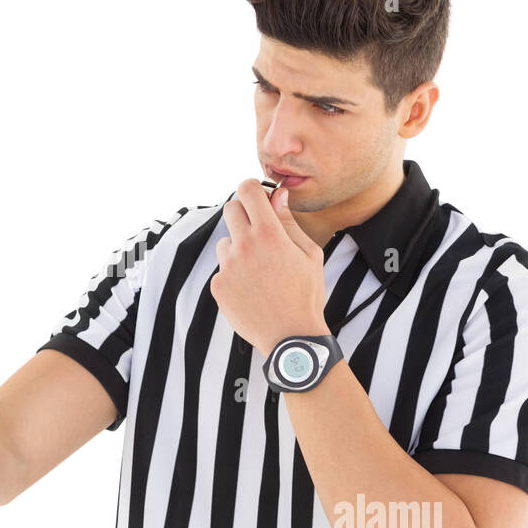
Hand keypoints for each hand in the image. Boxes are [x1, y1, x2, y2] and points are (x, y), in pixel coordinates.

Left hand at [210, 179, 329, 355]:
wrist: (291, 337)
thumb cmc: (306, 295)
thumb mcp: (309, 254)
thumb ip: (289, 221)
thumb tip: (277, 194)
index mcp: (269, 234)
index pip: (247, 190)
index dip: (252, 189)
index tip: (258, 197)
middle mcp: (244, 246)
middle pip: (231, 210)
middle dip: (244, 214)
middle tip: (259, 232)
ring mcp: (227, 267)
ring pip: (225, 242)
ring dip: (238, 249)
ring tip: (260, 272)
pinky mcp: (218, 286)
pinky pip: (222, 269)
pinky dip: (233, 275)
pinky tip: (252, 290)